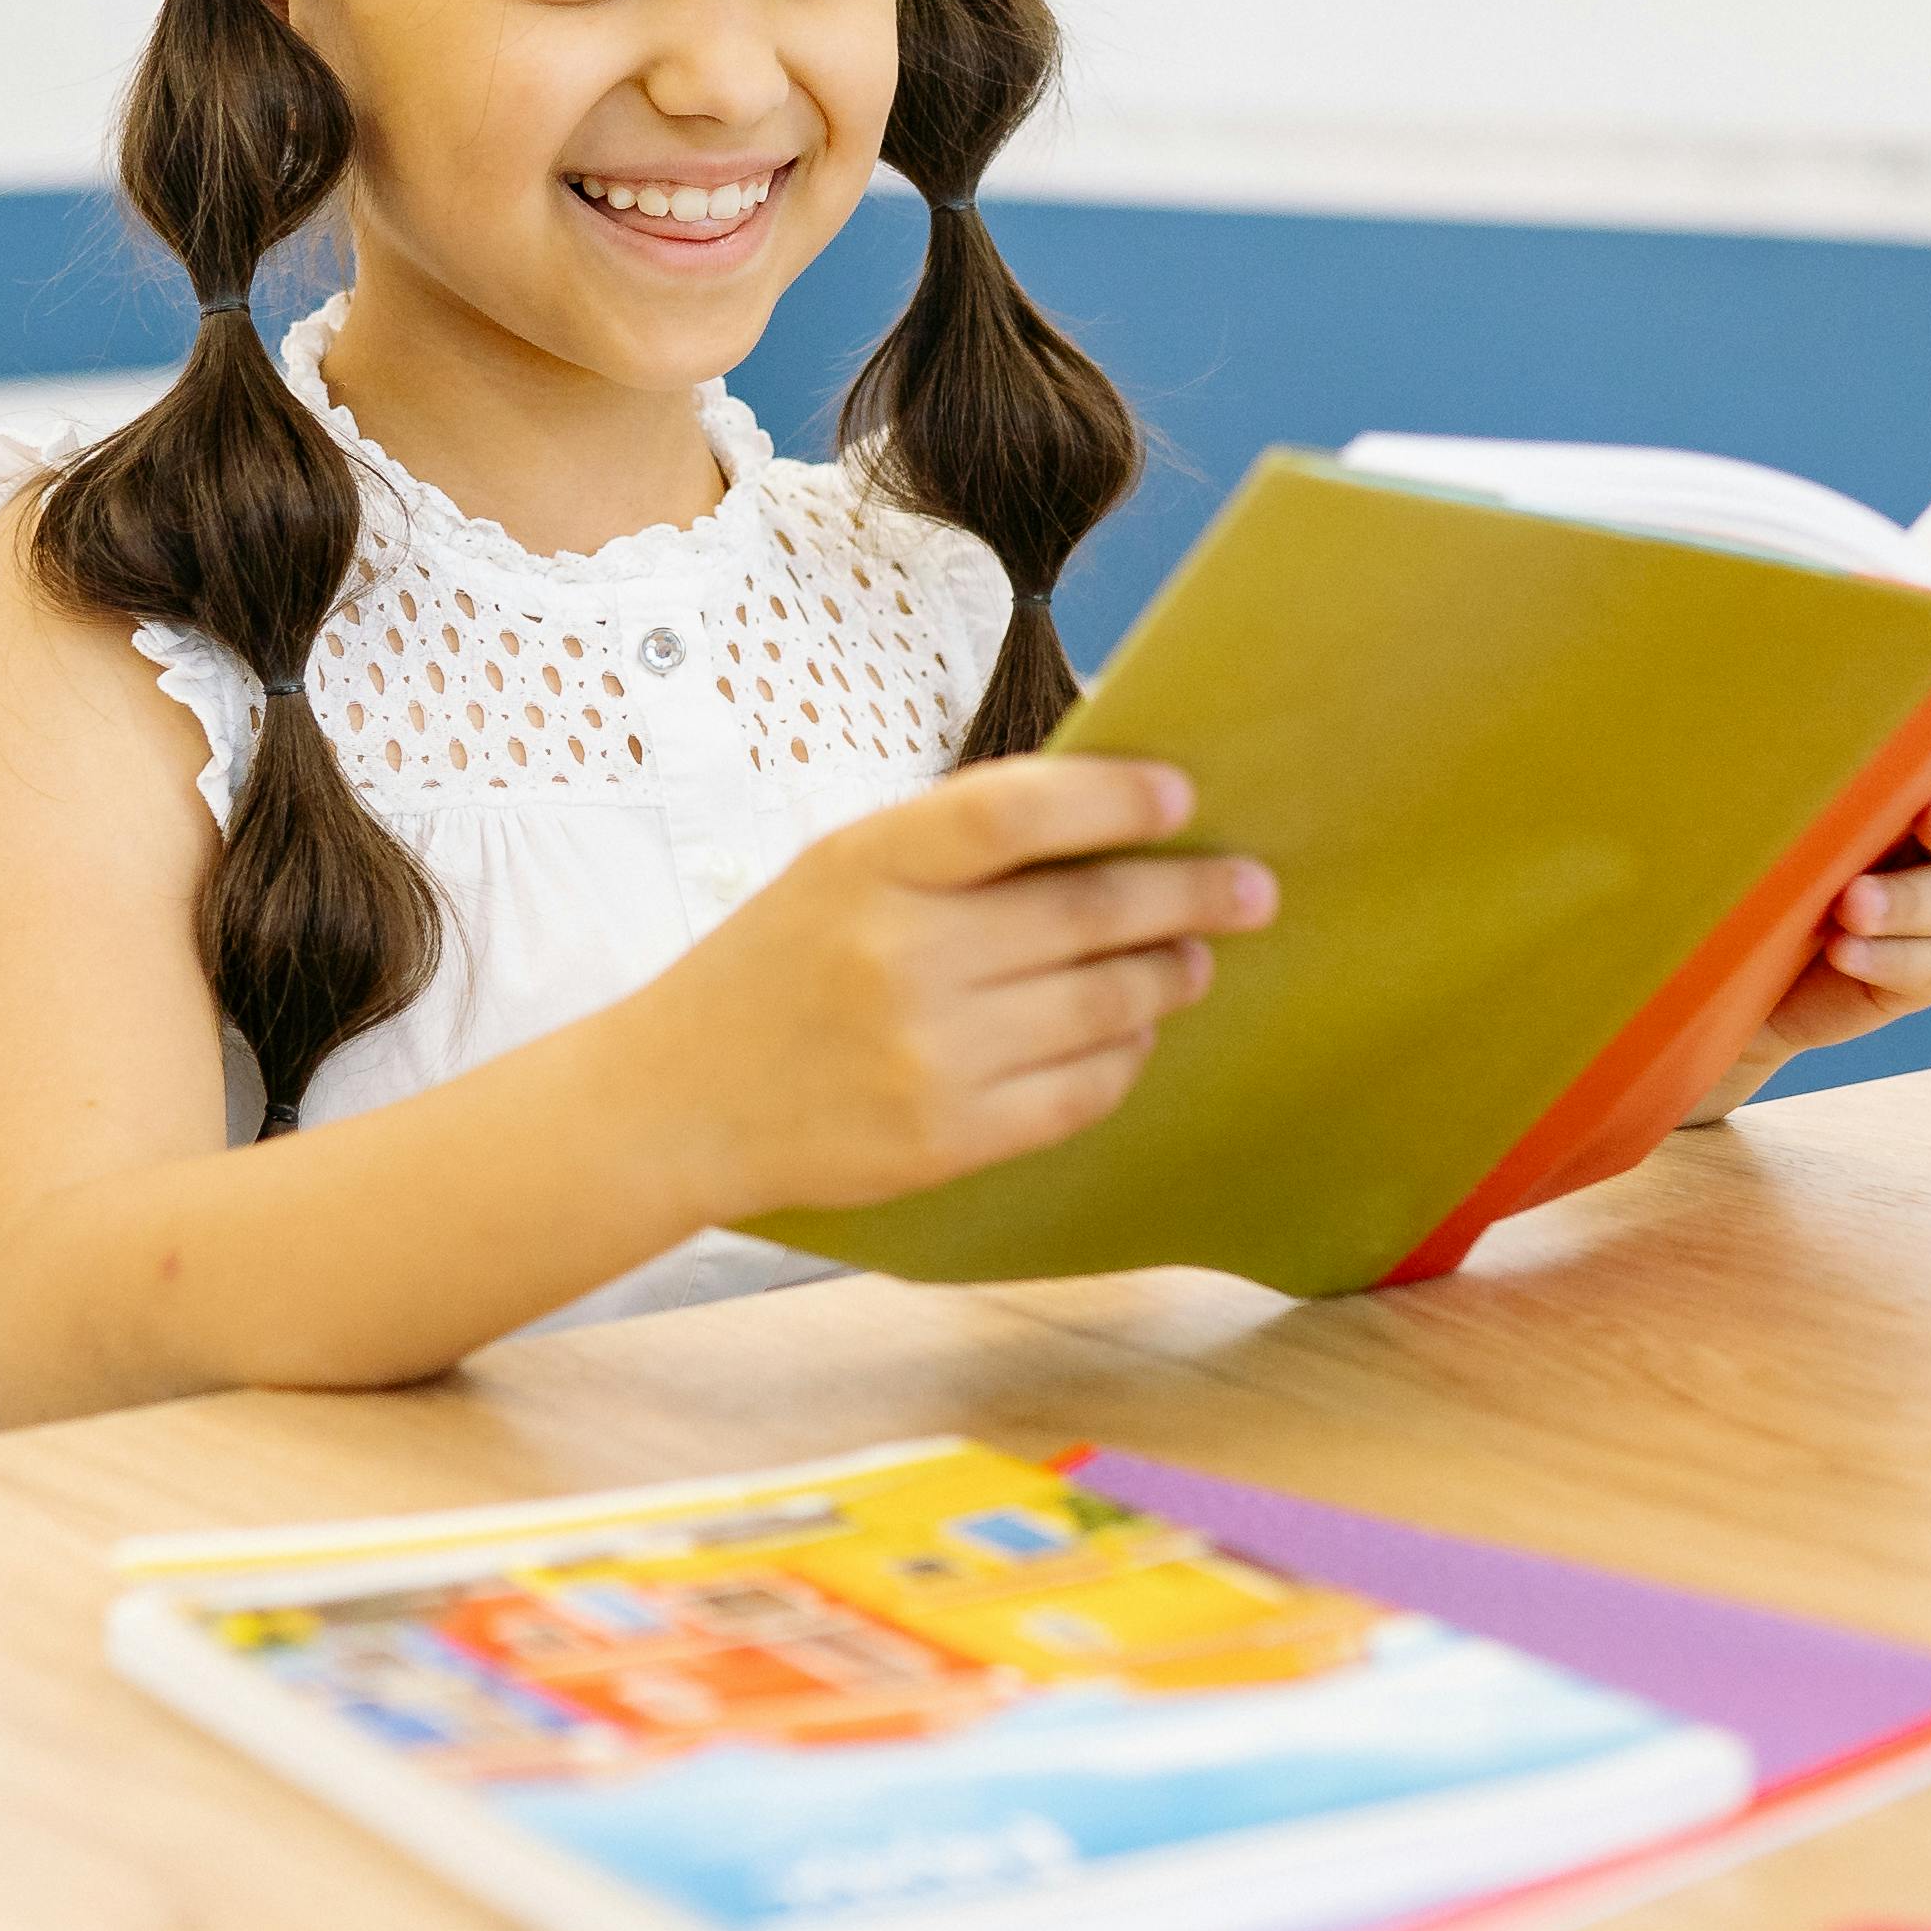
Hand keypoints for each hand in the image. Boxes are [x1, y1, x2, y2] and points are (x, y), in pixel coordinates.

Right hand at [623, 755, 1275, 1222]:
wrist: (680, 1101)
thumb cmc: (778, 965)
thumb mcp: (839, 870)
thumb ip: (954, 846)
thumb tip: (1111, 824)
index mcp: (867, 864)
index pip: (1014, 811)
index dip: (1114, 798)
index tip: (1183, 793)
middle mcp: (900, 956)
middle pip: (1086, 912)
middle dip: (1189, 894)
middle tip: (1250, 886)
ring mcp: (927, 1054)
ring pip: (1104, 1003)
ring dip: (1170, 974)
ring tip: (1195, 957)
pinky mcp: (946, 1137)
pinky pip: (1081, 1089)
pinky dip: (1125, 1053)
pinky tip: (1133, 1031)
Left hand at [1682, 721, 1930, 1119]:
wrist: (1722, 971)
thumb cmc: (1733, 863)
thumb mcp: (1752, 811)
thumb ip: (1780, 772)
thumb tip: (1751, 708)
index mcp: (1897, 783)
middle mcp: (1928, 840)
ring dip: (1905, 899)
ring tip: (1850, 906)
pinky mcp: (1922, 973)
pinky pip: (1927, 964)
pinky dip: (1887, 956)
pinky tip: (1845, 953)